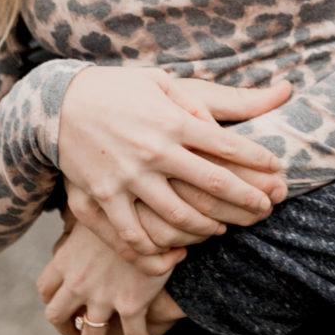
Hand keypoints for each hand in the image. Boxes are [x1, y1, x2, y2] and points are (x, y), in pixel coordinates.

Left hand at [38, 217, 185, 334]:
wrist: (153, 210)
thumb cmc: (124, 203)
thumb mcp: (92, 209)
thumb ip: (78, 220)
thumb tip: (71, 214)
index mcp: (66, 258)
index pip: (45, 288)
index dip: (52, 301)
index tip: (63, 306)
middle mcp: (78, 281)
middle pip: (56, 316)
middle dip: (66, 329)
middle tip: (78, 333)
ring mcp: (103, 295)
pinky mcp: (131, 303)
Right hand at [57, 68, 292, 263]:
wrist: (56, 103)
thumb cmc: (117, 89)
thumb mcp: (162, 81)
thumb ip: (204, 100)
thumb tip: (253, 109)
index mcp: (171, 120)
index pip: (228, 145)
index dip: (259, 162)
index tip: (278, 171)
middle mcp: (152, 151)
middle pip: (213, 186)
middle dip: (249, 200)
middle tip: (268, 209)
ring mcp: (125, 179)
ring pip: (179, 218)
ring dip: (209, 228)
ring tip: (223, 229)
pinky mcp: (99, 199)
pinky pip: (133, 238)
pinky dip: (159, 253)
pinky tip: (178, 253)